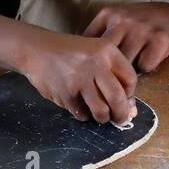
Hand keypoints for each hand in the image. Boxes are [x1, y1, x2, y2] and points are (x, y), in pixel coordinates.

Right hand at [22, 34, 137, 124]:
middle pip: (118, 98)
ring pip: (101, 111)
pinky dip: (83, 114)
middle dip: (121, 114)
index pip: (130, 79)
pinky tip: (78, 103)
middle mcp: (95, 63)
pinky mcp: (65, 93)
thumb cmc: (70, 54)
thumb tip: (131, 111)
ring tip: (99, 113)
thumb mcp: (95, 54)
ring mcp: (79, 78)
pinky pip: (82, 113)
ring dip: (102, 117)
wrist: (36, 50)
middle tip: (120, 119)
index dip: (130, 95)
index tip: (125, 101)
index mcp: (106, 50)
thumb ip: (114, 77)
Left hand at [84, 3, 168, 72]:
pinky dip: (146, 70)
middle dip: (105, 74)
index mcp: (108, 15)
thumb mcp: (117, 20)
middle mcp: (124, 20)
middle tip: (106, 88)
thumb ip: (99, 35)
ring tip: (127, 80)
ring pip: (124, 64)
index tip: (91, 74)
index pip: (89, 43)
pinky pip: (145, 66)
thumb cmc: (141, 25)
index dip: (90, 62)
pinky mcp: (160, 40)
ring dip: (125, 75)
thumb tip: (76, 59)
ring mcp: (142, 29)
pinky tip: (150, 66)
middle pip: (105, 57)